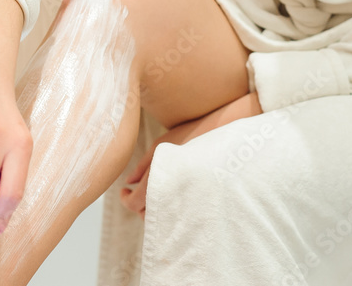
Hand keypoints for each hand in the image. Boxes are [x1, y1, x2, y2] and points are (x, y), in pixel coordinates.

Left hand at [120, 92, 261, 218]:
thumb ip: (142, 167)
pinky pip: (179, 212)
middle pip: (146, 215)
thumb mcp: (161, 145)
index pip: (134, 204)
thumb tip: (128, 183)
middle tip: (138, 189)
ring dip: (155, 207)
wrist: (227, 135)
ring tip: (157, 188)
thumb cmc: (192, 134)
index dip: (126, 199)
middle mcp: (172, 195)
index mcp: (159, 180)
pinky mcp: (199, 201)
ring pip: (163, 217)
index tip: (124, 190)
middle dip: (139, 204)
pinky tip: (172, 190)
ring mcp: (186, 201)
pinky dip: (170, 205)